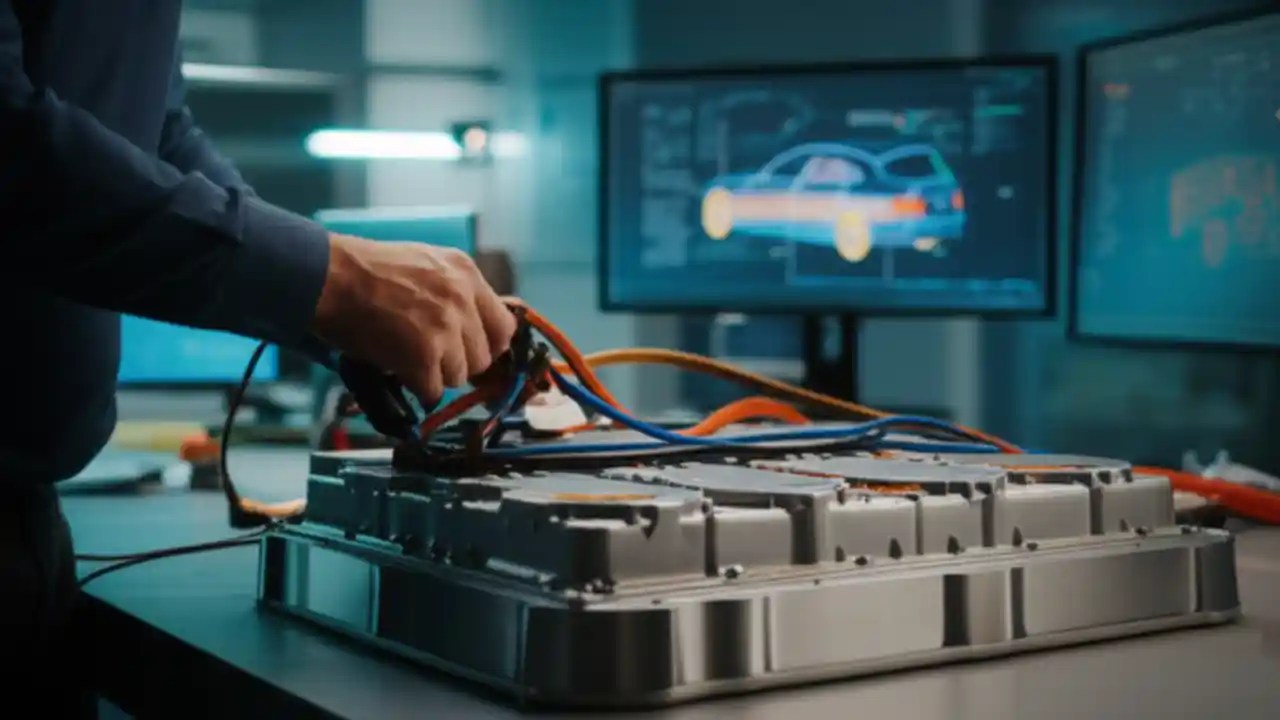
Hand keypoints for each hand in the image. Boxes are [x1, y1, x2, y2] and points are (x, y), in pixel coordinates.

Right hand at [311, 233, 518, 405]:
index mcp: (466, 274)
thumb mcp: (425, 264)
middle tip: (429, 357)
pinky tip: (398, 370)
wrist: (330, 278)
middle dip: (457, 363)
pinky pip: (433, 391)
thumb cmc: (367, 271)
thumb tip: (472, 330)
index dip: (488, 345)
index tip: (471, 352)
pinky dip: (416, 388)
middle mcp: (463, 300)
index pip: (504, 326)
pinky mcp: (424, 356)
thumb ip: (454, 292)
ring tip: (406, 357)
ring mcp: (446, 329)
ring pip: (459, 376)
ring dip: (434, 375)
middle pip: (483, 357)